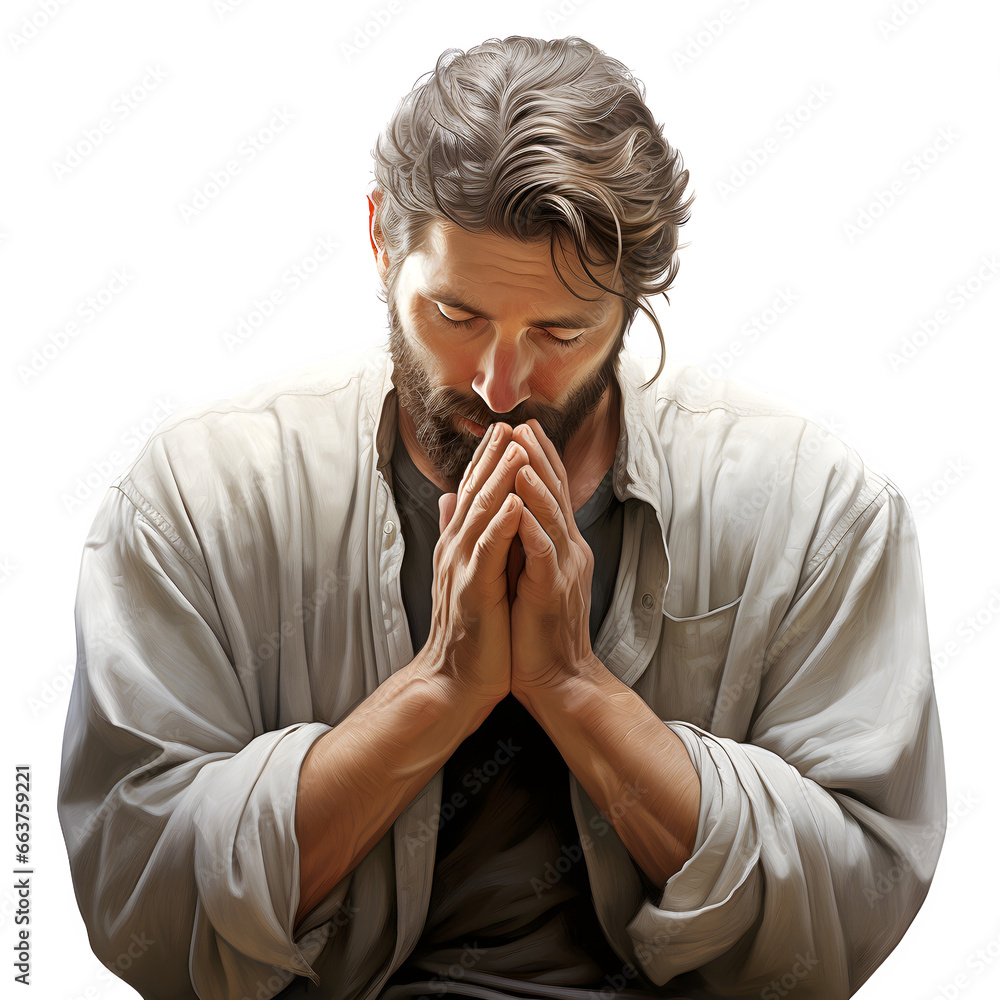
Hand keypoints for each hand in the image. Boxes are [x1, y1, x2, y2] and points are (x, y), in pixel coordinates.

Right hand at [421, 423, 528, 708]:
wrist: (455, 682)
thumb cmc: (469, 634)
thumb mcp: (465, 576)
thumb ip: (461, 536)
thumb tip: (452, 500)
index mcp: (459, 548)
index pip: (472, 496)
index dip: (485, 462)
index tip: (502, 432)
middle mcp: (456, 551)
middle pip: (473, 495)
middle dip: (491, 459)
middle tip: (506, 425)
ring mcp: (462, 569)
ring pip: (480, 515)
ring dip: (498, 480)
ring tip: (515, 448)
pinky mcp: (474, 591)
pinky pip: (488, 550)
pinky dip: (501, 524)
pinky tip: (515, 502)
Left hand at [508, 420, 598, 701]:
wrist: (558, 680)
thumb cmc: (538, 632)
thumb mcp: (527, 578)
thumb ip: (519, 545)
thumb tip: (504, 514)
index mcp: (560, 547)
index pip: (550, 494)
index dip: (539, 460)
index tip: (522, 429)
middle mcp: (568, 551)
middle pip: (554, 493)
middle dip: (538, 457)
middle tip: (522, 424)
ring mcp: (563, 568)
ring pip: (550, 514)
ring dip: (534, 479)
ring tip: (519, 449)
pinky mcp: (552, 589)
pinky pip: (542, 548)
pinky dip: (531, 522)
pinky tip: (518, 501)